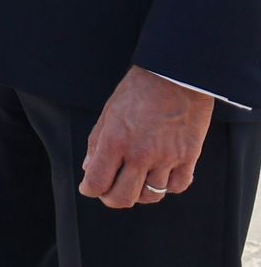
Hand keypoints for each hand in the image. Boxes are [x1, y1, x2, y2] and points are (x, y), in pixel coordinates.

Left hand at [79, 67, 213, 208]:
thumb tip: (89, 167)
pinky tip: (159, 177)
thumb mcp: (108, 112)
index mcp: (115, 140)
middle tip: (108, 193)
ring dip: (138, 194)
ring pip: (150, 196)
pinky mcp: (188, 158)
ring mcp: (166, 159)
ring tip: (133, 183)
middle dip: (111, 199)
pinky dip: (166, 187)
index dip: (90, 189)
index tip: (88, 189)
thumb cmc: (138, 90)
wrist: (174, 77)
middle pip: (123, 197)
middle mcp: (140, 154)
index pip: (98, 181)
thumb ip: (97, 142)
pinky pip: (176, 187)